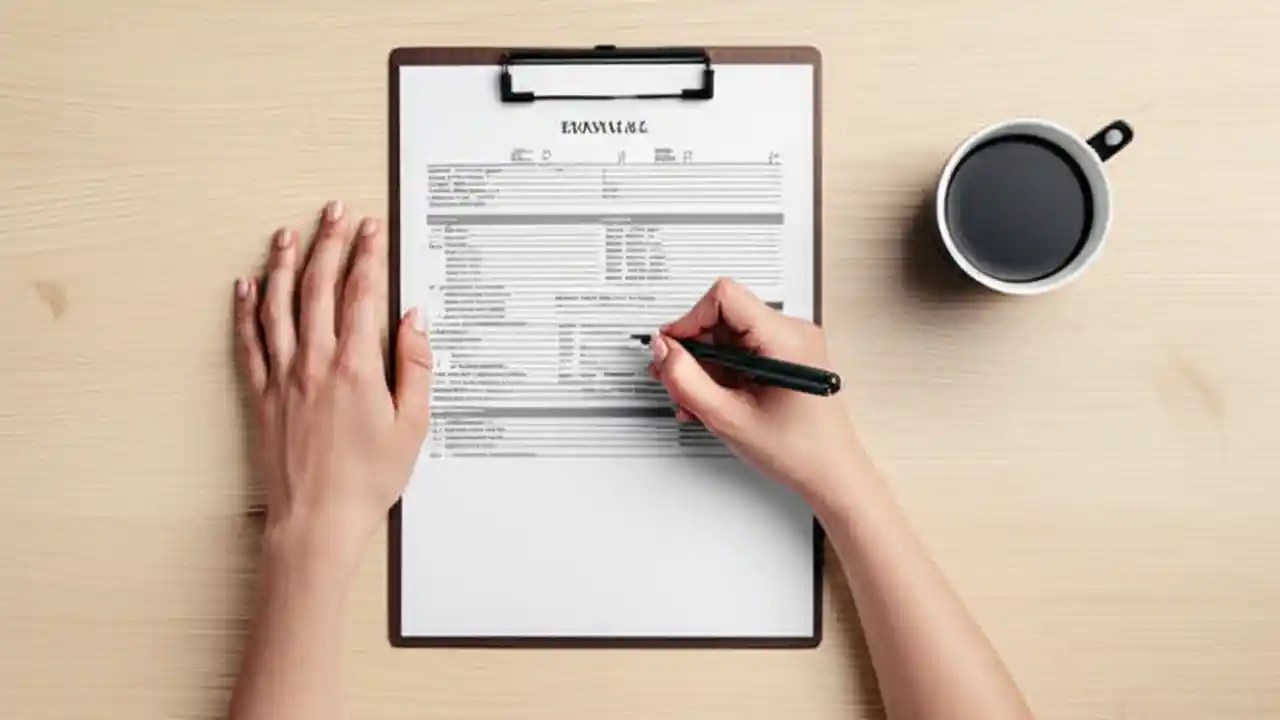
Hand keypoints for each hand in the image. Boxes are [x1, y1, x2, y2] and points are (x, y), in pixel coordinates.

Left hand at [233, 201, 432, 571]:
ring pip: (279, 305)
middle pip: (318, 287)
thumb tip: (413, 321)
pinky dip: (247, 310)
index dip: (367, 256)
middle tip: (333, 214)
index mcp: (356, 367)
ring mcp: (282, 377)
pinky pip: (249, 342)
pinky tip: (248, 287)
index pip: (361, 295)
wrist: (317, 520)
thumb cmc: (368, 480)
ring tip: (288, 235)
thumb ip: (415, 366)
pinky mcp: (261, 396)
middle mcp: (314, 363)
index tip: (371, 230)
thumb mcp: (414, 425)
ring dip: (284, 265)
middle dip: (328, 243)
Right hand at [651, 278, 863, 504]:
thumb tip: (663, 350)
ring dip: (704, 366)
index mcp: (786, 339)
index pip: (725, 297)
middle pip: (724, 316)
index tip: (672, 347)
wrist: (831, 473)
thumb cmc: (799, 451)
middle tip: (674, 378)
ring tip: (693, 399)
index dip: (690, 320)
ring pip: (729, 336)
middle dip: (693, 349)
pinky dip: (720, 373)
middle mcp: (793, 333)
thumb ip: (687, 380)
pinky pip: (742, 351)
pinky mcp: (786, 356)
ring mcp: (791, 344)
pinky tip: (712, 400)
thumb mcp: (729, 418)